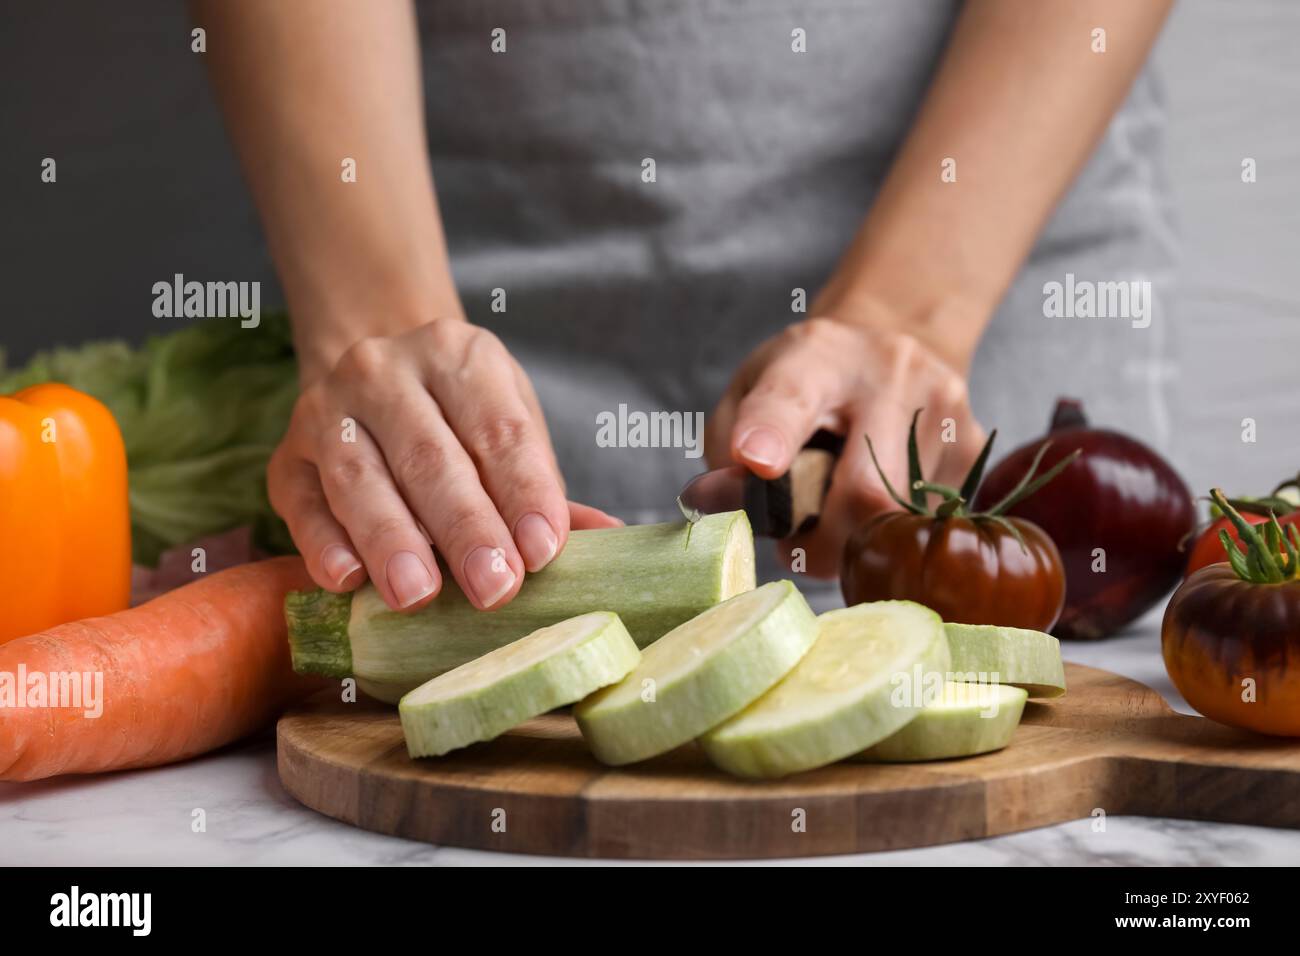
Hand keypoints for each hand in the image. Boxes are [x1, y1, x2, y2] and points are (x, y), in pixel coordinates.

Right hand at [269, 318, 620, 610]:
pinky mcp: (286, 458)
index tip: (545, 550)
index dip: (524, 491)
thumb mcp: (508, 426)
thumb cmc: (458, 417)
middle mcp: (386, 371)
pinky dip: (324, 543)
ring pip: (361, 477)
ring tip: (420, 594)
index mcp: (459, 356)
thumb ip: (545, 486)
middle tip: (495, 588)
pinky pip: (303, 504)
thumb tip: (611, 539)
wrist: (372, 373)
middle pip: (431, 456)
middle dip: (466, 526)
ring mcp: (327, 410)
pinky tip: (348, 581)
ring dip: (392, 540)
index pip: (499, 428)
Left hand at [706, 318, 985, 576]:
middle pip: (864, 491)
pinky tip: (880, 500)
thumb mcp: (752, 391)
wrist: (893, 342)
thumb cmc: (807, 380)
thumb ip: (726, 447)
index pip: (792, 396)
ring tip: (838, 509)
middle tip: (796, 541)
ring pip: (899, 520)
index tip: (756, 461)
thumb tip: (715, 501)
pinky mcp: (975, 447)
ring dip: (857, 539)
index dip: (772, 431)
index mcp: (816, 357)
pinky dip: (893, 530)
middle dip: (822, 540)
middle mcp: (891, 374)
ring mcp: (944, 410)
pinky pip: (929, 523)